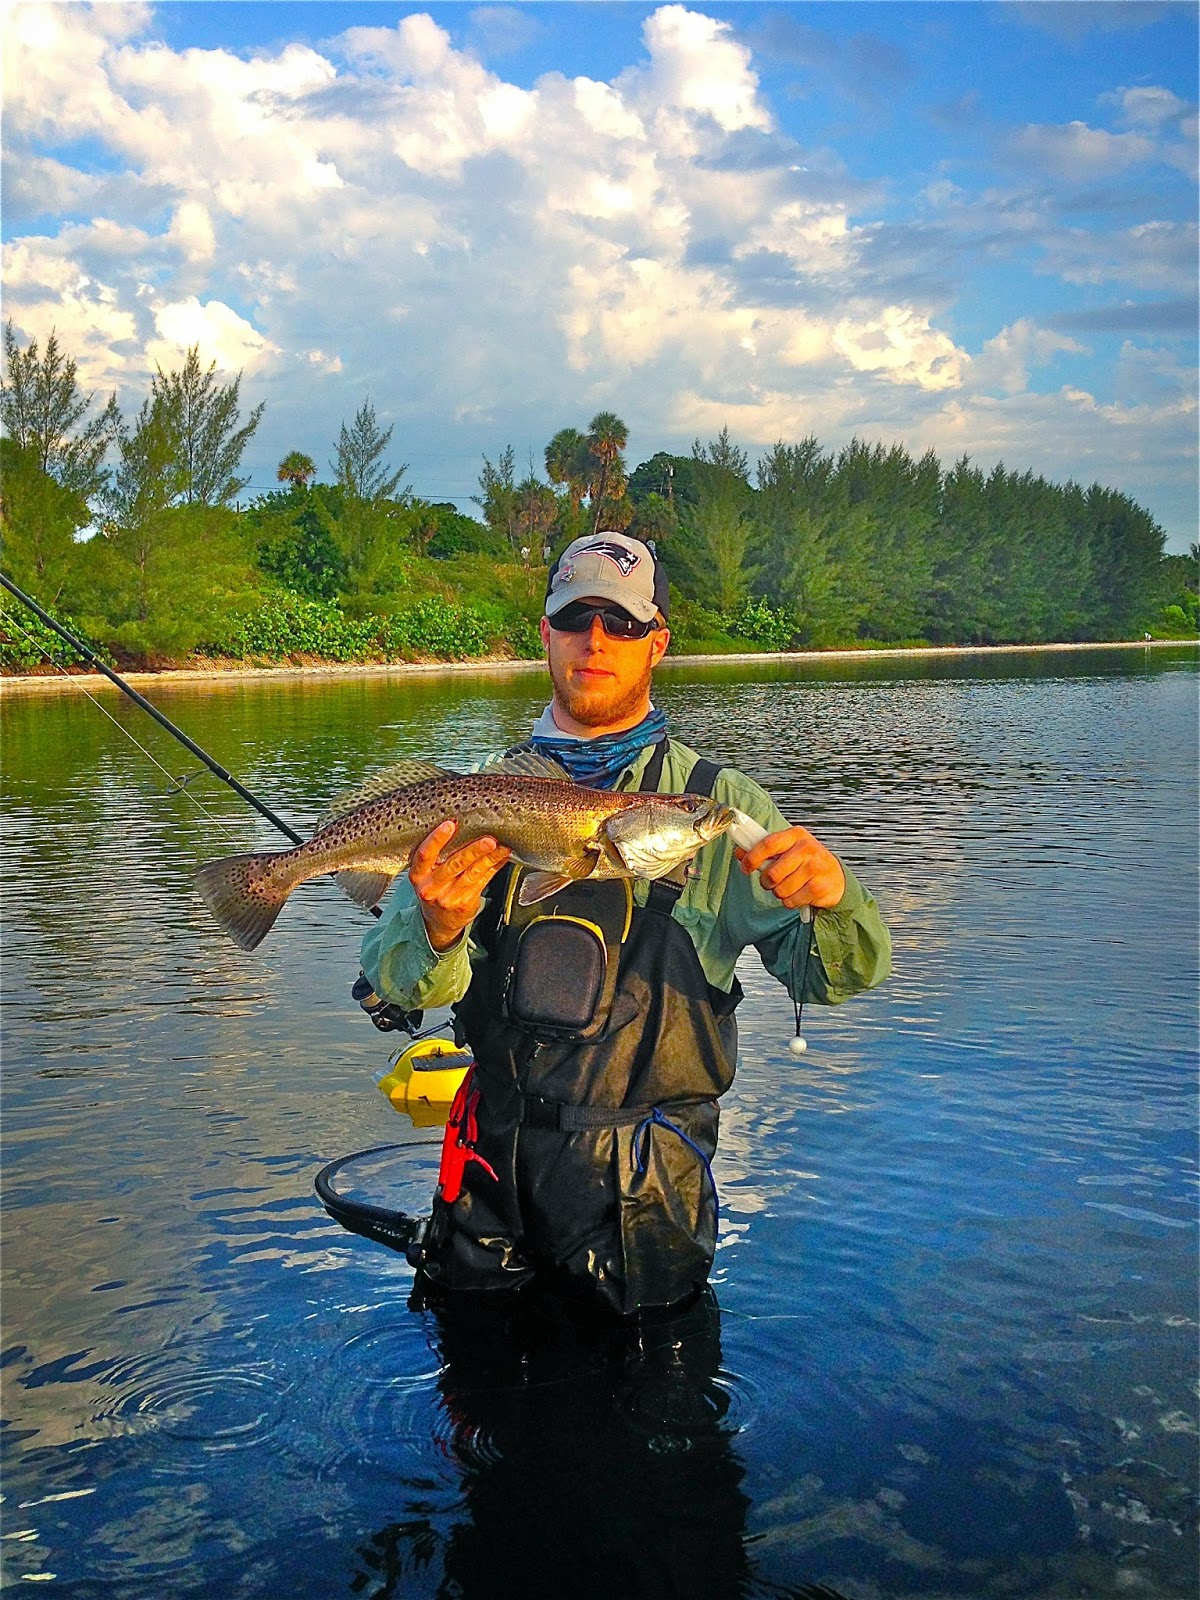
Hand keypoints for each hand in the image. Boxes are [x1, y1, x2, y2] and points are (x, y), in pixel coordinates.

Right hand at [410, 820, 510, 951]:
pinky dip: (494, 867)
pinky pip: (483, 881)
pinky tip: (502, 857)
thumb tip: (464, 823)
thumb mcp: (427, 873)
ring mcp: (449, 898)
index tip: (450, 824)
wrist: (438, 922)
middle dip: (473, 850)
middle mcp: (431, 888)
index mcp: (418, 875)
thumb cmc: (434, 889)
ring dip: (489, 858)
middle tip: (488, 839)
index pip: (424, 855)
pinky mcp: (465, 904)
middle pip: (454, 865)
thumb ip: (439, 854)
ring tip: (501, 846)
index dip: (436, 839)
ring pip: (472, 873)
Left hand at [736, 825, 844, 911]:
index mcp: (795, 835)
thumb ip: (764, 850)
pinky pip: (791, 901)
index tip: (745, 867)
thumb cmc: (807, 862)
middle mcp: (807, 849)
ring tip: (789, 886)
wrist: (836, 878)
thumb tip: (739, 852)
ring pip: (780, 890)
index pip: (768, 844)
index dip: (752, 857)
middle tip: (770, 882)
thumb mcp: (787, 850)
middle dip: (766, 882)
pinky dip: (790, 901)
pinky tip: (799, 894)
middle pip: (772, 873)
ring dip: (779, 893)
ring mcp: (815, 868)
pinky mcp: (819, 887)